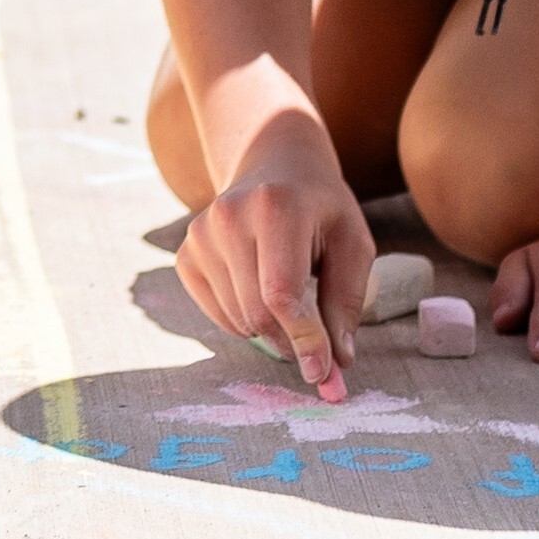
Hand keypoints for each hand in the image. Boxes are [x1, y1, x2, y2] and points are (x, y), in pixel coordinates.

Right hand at [176, 150, 376, 402]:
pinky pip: (216, 315)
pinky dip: (244, 320)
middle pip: (257, 313)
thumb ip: (345, 301)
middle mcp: (228, 216)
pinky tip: (260, 288)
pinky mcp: (185, 254)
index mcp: (276, 206)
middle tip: (316, 343)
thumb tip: (338, 362)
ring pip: (237, 319)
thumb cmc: (321, 209)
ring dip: (269, 329)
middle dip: (291, 340)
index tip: (323, 373)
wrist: (276, 165)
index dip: (304, 338)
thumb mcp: (352, 243)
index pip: (282, 294)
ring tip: (290, 297)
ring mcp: (200, 234)